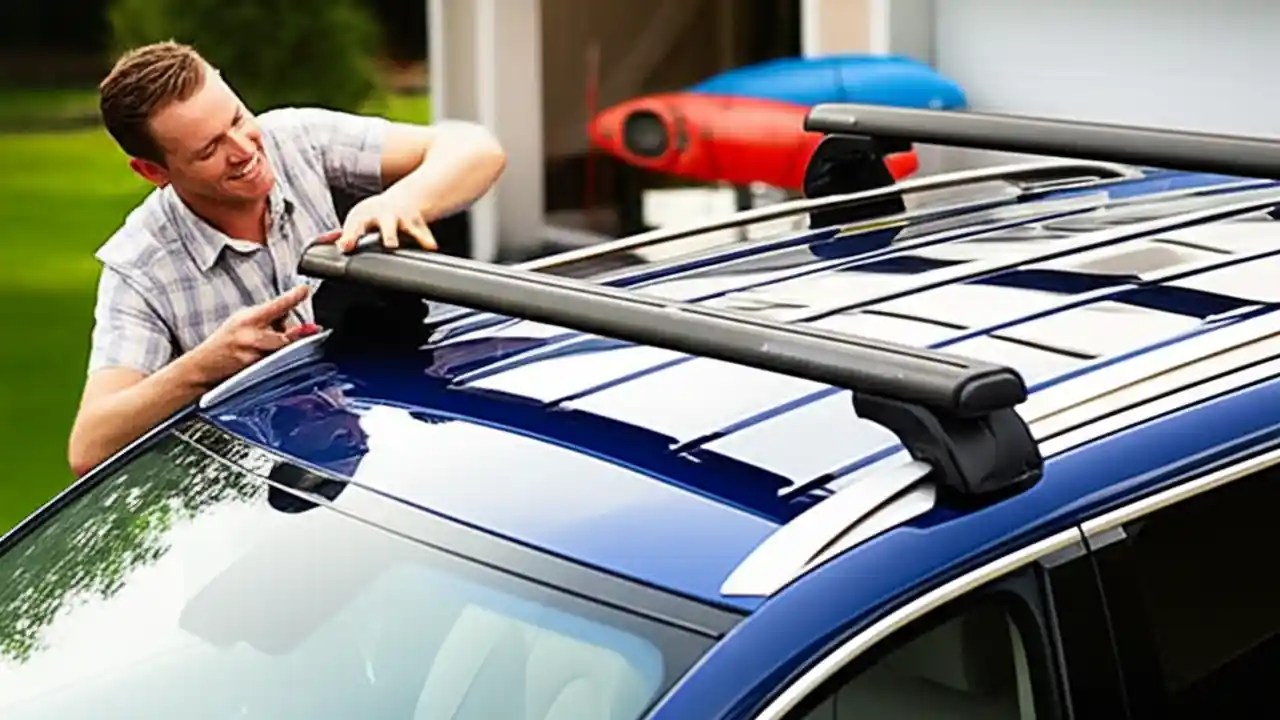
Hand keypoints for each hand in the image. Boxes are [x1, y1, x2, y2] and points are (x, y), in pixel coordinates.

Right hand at [188, 285, 319, 384]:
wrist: (203, 366)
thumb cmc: (224, 341)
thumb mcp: (241, 319)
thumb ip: (266, 316)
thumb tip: (289, 314)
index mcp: (248, 320)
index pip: (276, 306)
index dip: (293, 298)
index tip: (305, 290)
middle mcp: (252, 337)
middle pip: (289, 334)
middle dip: (296, 333)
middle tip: (301, 331)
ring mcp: (256, 357)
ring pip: (286, 350)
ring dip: (287, 346)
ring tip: (271, 346)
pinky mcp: (257, 372)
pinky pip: (279, 363)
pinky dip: (280, 358)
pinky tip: (266, 357)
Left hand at [327, 188, 437, 252]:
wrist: (401, 199)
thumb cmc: (375, 215)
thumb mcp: (357, 221)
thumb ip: (344, 236)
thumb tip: (326, 243)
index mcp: (366, 217)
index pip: (355, 228)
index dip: (350, 238)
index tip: (345, 246)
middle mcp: (386, 217)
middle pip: (388, 225)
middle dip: (390, 234)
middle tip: (391, 244)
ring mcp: (404, 220)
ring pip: (410, 228)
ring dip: (415, 235)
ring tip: (422, 245)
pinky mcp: (418, 224)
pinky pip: (424, 234)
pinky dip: (427, 240)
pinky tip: (431, 247)